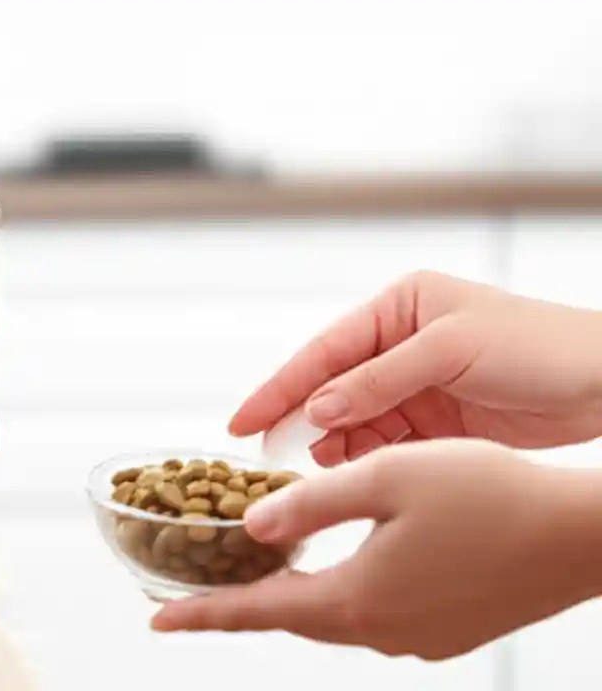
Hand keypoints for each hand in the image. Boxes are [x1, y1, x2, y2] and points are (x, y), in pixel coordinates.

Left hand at [150, 439, 601, 659]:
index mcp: (356, 600)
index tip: (155, 622)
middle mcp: (382, 633)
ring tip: (257, 577)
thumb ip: (310, 503)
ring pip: (335, 615)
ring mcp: (419, 640)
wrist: (583, 538)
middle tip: (193, 596)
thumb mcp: (386, 478)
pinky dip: (342, 593)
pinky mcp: (448, 632)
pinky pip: (375, 614)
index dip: (201, 615)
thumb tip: (253, 527)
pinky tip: (340, 569)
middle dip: (241, 603)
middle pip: (293, 617)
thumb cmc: (489, 495)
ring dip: (294, 596)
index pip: (256, 611)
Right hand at [231, 271, 601, 465]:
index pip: (324, 351)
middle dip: (304, 422)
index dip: (279, 388)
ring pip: (355, 421)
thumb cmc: (539, 346)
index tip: (241, 422)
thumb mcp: (449, 352)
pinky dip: (367, 458)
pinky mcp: (437, 422)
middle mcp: (401, 344)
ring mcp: (418, 385)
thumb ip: (377, 382)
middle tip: (272, 459)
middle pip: (332, 389)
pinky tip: (353, 472)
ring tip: (320, 468)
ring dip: (336, 445)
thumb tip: (315, 411)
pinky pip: (386, 442)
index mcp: (399, 308)